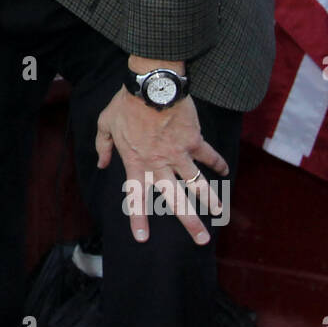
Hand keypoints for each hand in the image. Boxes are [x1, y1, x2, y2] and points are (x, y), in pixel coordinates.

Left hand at [95, 87, 228, 244]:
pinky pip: (208, 155)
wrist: (150, 86)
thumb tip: (101, 163)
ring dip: (210, 199)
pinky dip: (218, 162)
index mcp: (136, 163)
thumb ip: (103, 146)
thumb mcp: (106, 124)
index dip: (138, 219)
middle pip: (175, 199)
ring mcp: (178, 153)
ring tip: (220, 213)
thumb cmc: (125, 104)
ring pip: (197, 182)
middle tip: (201, 240)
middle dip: (189, 221)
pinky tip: (226, 171)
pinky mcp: (194, 140)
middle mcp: (159, 164)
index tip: (142, 238)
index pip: (136, 197)